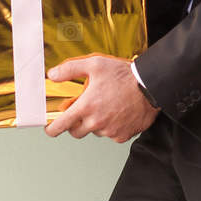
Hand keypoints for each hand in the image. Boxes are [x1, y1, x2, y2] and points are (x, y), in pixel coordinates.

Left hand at [43, 54, 158, 142]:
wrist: (150, 86)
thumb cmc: (124, 76)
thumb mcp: (94, 64)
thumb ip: (70, 69)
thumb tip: (53, 75)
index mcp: (86, 107)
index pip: (60, 125)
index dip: (52, 129)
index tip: (50, 129)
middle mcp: (96, 122)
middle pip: (76, 132)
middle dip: (75, 124)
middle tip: (83, 111)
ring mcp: (110, 131)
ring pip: (94, 132)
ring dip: (95, 123)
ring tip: (106, 107)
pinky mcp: (122, 136)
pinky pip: (111, 135)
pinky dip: (111, 127)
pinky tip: (117, 113)